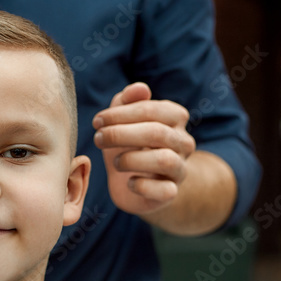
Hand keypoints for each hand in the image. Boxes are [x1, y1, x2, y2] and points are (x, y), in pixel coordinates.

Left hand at [93, 82, 195, 215]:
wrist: (137, 183)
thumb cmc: (129, 144)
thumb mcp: (123, 120)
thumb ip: (128, 101)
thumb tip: (140, 88)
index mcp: (174, 118)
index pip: (151, 109)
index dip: (120, 114)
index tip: (98, 121)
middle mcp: (183, 142)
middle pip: (156, 133)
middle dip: (121, 134)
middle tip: (98, 138)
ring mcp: (180, 168)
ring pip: (164, 160)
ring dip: (131, 159)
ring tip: (115, 161)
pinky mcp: (171, 192)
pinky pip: (164, 190)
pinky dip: (142, 185)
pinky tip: (129, 182)